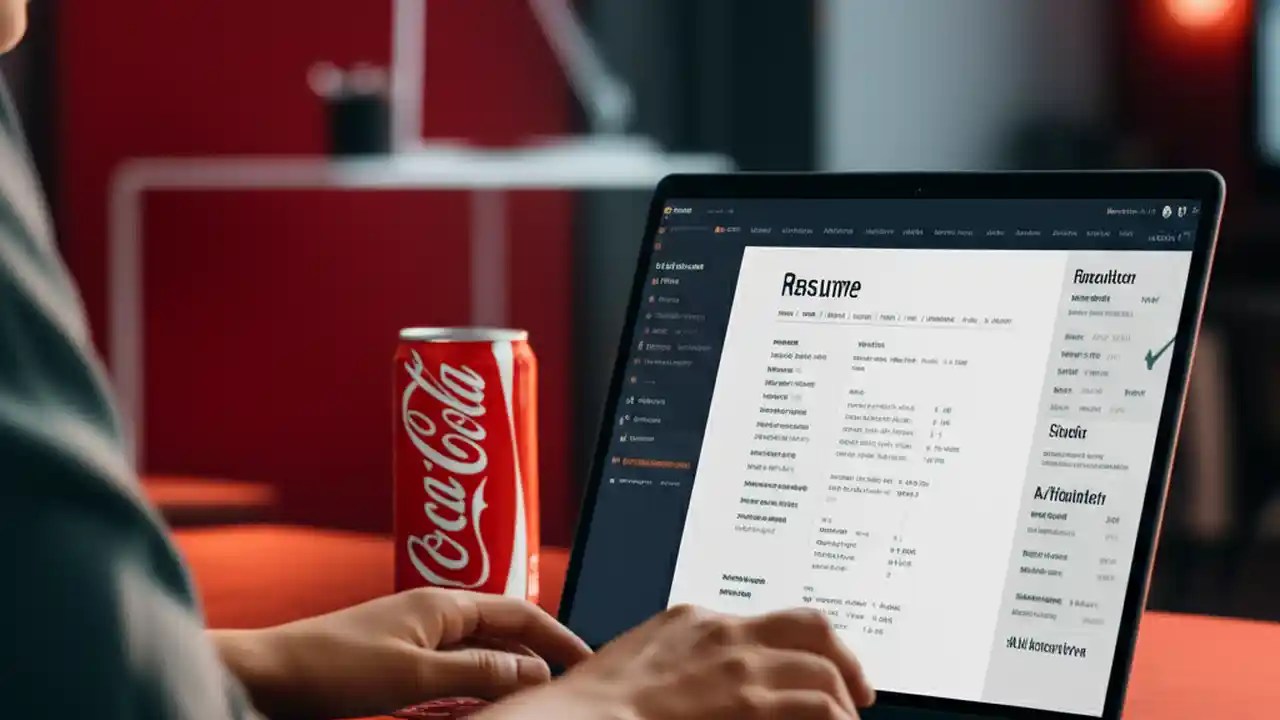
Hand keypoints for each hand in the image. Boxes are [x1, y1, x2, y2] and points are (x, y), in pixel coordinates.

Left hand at [213, 588, 591, 719]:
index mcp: (444, 604)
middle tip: (571, 683)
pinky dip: (479, 684)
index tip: (589, 660)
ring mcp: (415, 635)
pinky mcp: (396, 659)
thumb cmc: (332, 667)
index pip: (521, 612)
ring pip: (480, 651)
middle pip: (504, 630)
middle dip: (540, 653)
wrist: (267, 674)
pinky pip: (454, 668)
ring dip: (510, 669)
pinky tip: (486, 704)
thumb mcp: (416, 675)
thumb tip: (536, 671)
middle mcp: (434, 613)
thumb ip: (479, 673)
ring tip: (538, 696)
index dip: (558, 635)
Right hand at [479, 604, 874, 719]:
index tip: (817, 668)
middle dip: (844, 660)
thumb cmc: (596, 703)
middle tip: (858, 692)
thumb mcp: (642, 658)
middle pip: (812, 629)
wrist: (580, 718)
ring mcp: (740, 667)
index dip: (806, 647)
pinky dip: (835, 719)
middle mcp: (726, 633)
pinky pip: (817, 707)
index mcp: (697, 619)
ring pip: (824, 669)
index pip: (770, 621)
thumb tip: (706, 677)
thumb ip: (683, 657)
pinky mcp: (750, 704)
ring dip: (843, 699)